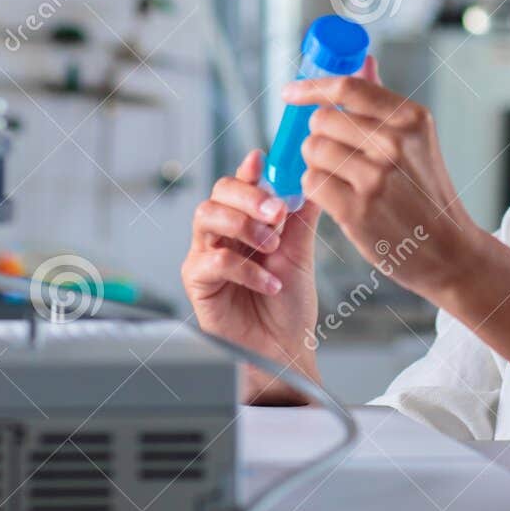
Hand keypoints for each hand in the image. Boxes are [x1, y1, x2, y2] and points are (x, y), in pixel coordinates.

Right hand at [181, 148, 321, 402]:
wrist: (284, 350)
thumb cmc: (288, 308)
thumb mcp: (301, 254)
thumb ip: (301, 217)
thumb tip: (311, 178)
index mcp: (246, 224)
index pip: (240, 186)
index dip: (248, 170)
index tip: (262, 159)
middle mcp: (222, 236)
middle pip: (218, 194)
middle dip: (247, 195)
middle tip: (276, 211)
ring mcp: (206, 257)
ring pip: (207, 218)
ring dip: (243, 225)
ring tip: (273, 246)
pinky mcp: (197, 283)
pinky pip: (213, 261)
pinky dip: (246, 269)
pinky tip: (269, 283)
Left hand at [283, 57, 484, 305]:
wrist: (448, 249)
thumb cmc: (426, 192)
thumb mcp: (416, 140)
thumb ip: (382, 103)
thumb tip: (364, 60)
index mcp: (411, 118)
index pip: (347, 88)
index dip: (311, 87)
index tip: (290, 93)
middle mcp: (394, 142)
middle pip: (322, 120)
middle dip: (318, 135)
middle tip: (336, 154)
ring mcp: (375, 177)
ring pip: (313, 151)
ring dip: (317, 164)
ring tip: (343, 179)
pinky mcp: (357, 209)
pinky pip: (311, 182)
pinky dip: (317, 189)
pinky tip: (339, 198)